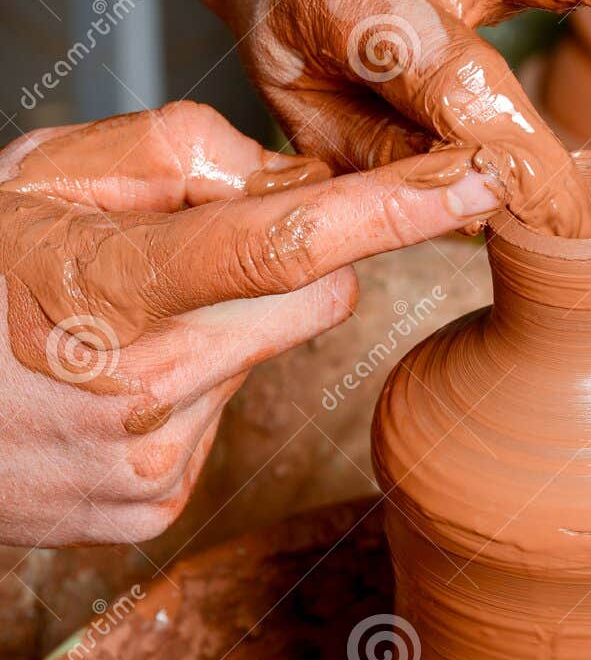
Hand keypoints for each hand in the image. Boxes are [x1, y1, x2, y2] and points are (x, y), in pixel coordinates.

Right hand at [0, 101, 498, 545]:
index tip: (478, 178)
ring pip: (265, 362)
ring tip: (125, 326)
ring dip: (228, 329)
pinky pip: (225, 423)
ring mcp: (151, 461)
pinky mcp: (154, 506)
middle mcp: (141, 387)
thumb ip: (171, 153)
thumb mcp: (40, 176)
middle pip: (311, 304)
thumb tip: (283, 175)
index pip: (288, 244)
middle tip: (212, 243)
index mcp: (108, 288)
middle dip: (297, 262)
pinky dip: (195, 390)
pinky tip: (115, 384)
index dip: (395, 210)